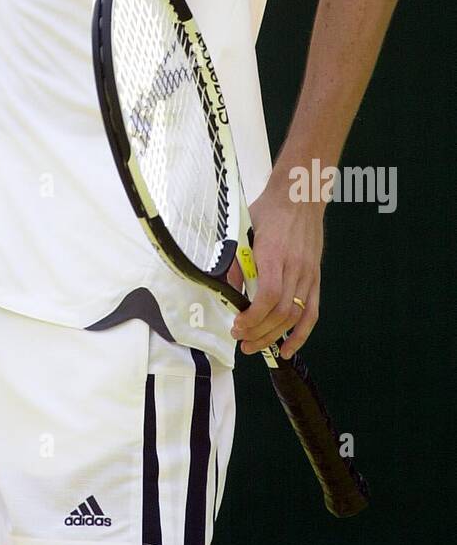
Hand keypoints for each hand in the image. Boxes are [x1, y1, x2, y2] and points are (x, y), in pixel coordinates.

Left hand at [229, 178, 323, 359]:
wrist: (299, 196)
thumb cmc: (269, 211)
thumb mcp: (244, 231)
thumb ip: (237, 263)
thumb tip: (227, 293)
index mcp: (274, 254)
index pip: (268, 295)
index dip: (253, 317)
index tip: (237, 327)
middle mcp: (294, 267)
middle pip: (280, 311)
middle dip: (259, 332)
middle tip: (241, 341)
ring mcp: (308, 274)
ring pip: (294, 316)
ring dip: (274, 336)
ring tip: (256, 346)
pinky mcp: (316, 278)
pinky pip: (312, 312)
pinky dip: (301, 335)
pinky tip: (288, 349)